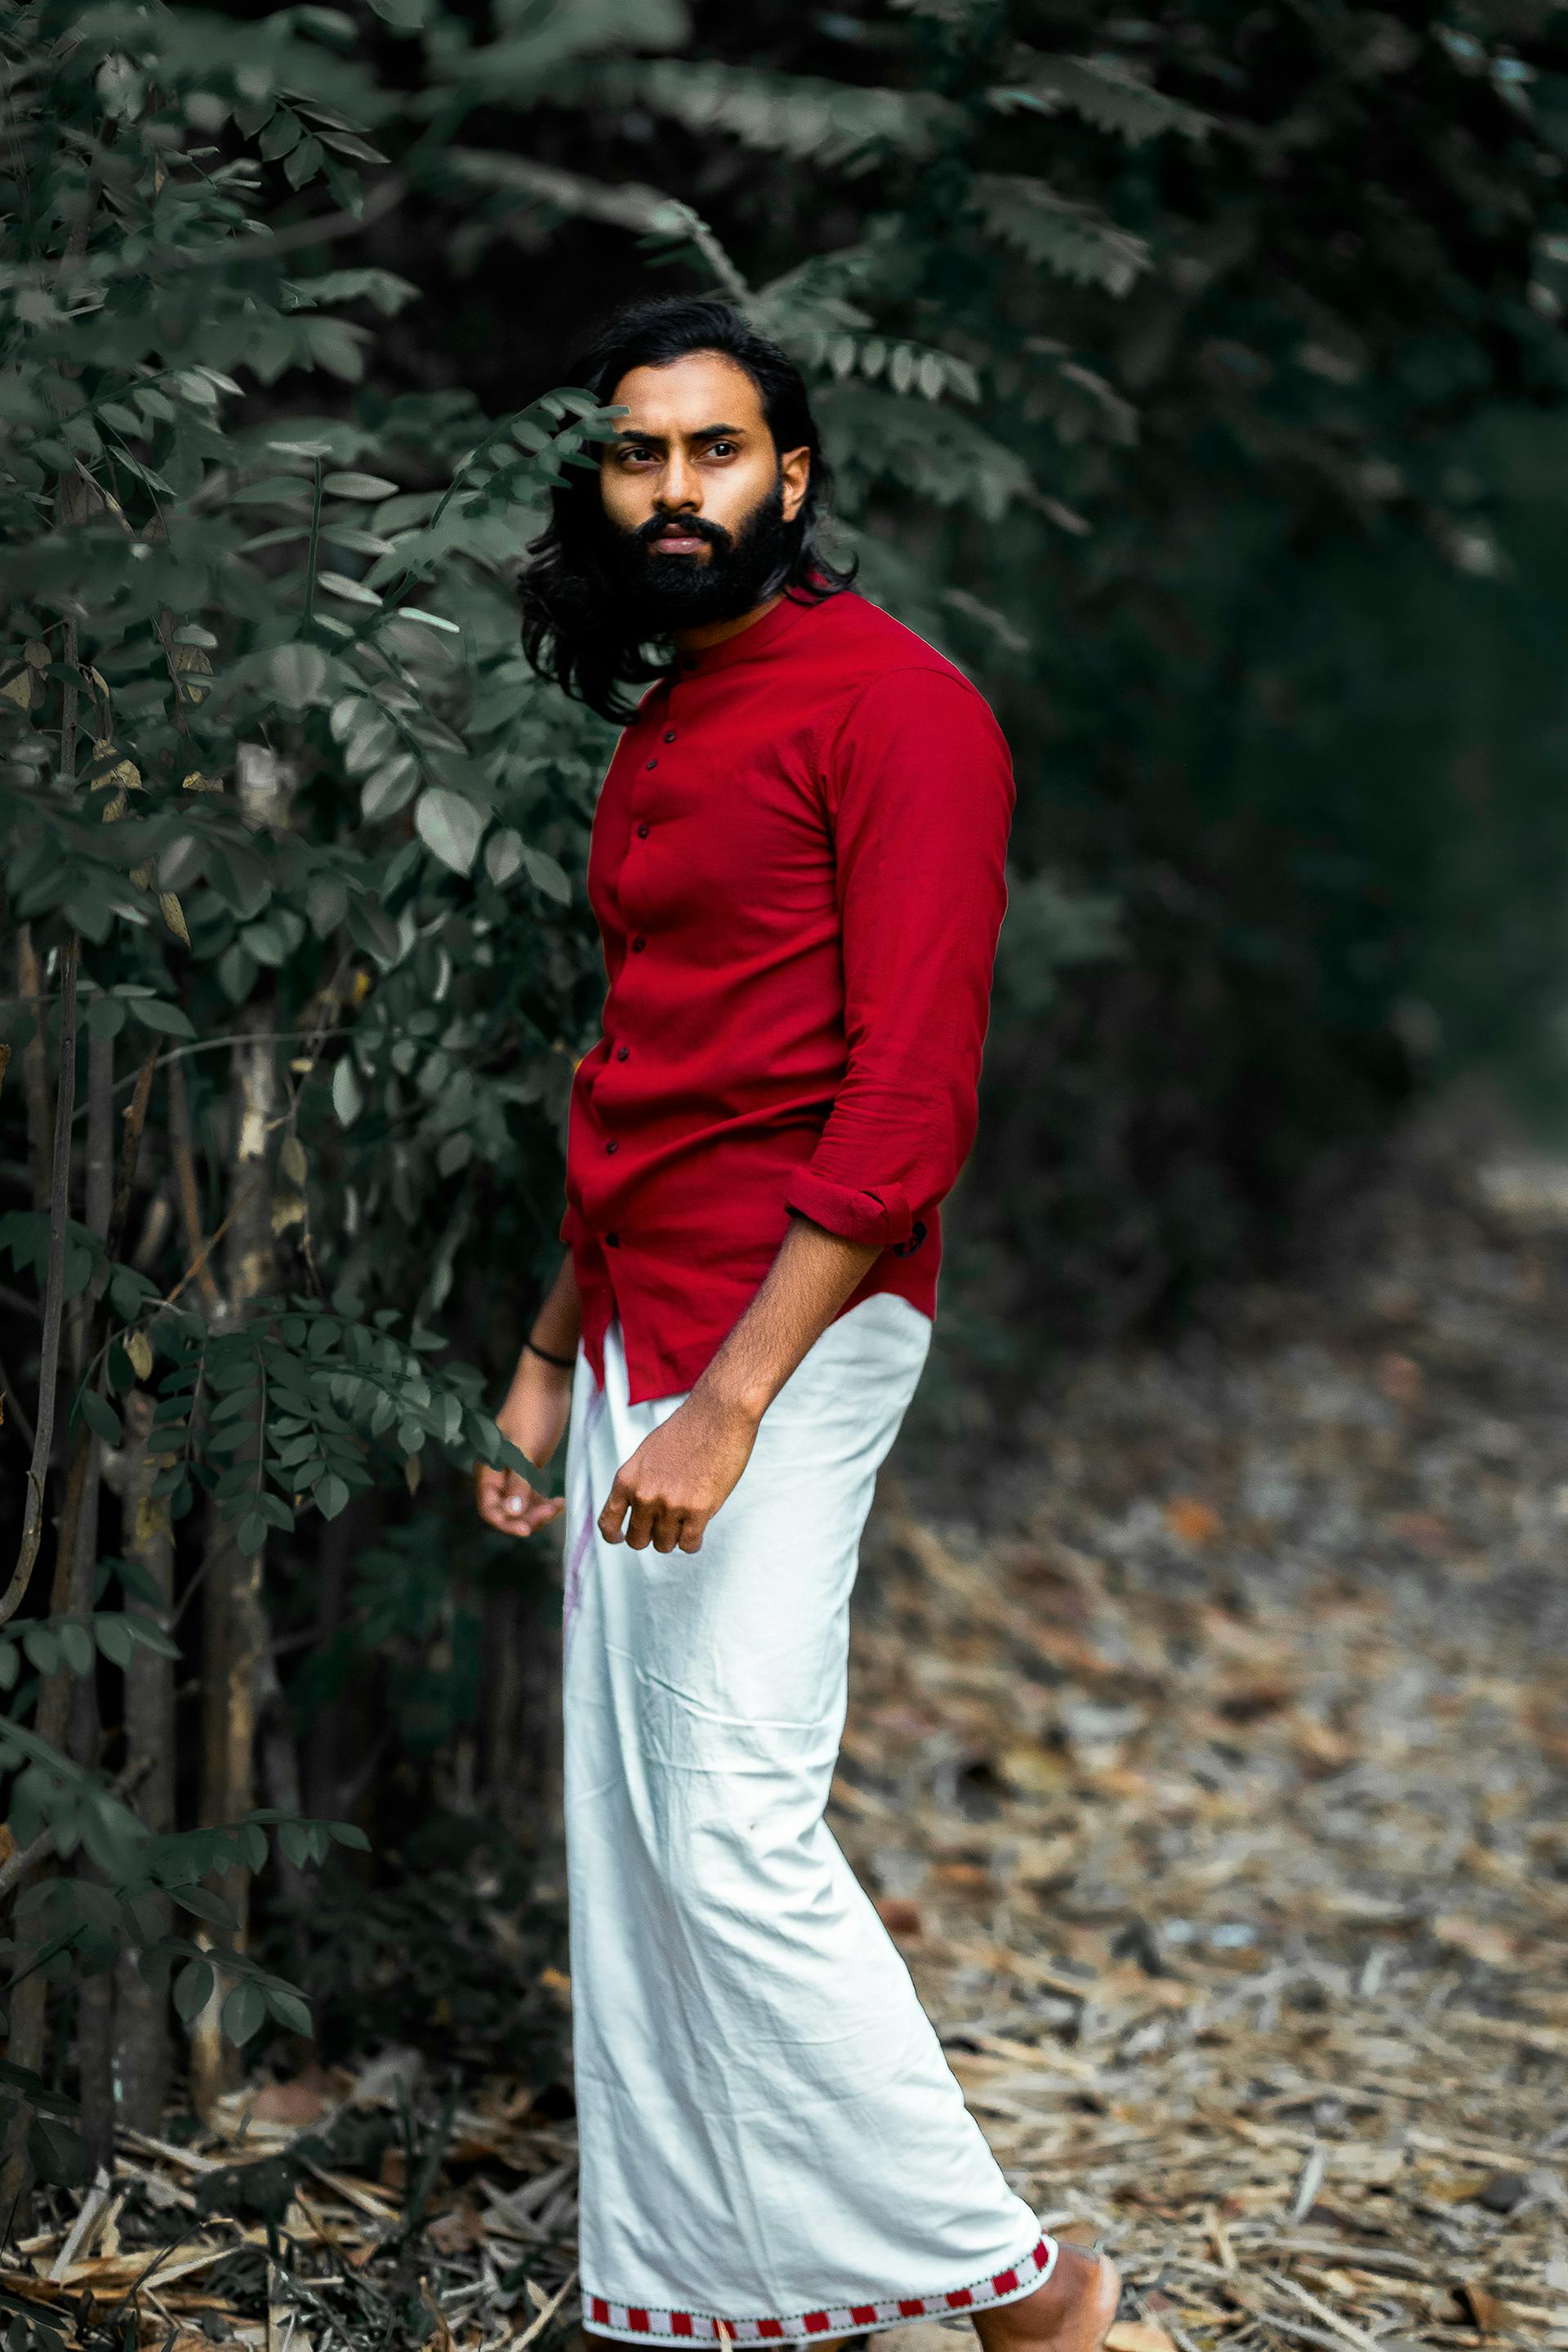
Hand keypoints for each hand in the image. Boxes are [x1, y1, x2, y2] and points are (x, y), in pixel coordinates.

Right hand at [475, 1351, 571, 1538]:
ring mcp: (513, 1469)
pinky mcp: (528, 1465)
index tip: (527, 1530)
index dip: (505, 1523)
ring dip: (537, 1511)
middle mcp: (497, 1472)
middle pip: (505, 1509)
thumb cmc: (534, 1412)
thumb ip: (519, 1482)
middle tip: (551, 1513)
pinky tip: (560, 1501)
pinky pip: (530, 1493)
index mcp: (489, 1468)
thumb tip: (512, 1513)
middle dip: (525, 1518)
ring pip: (519, 1503)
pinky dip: (543, 1501)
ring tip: (559, 1506)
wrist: (548, 1383)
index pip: (489, 1507)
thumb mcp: (527, 1449)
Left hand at [597, 1384, 759, 1553]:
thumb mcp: (647, 1454)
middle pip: (638, 1540)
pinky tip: (699, 1525)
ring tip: (685, 1518)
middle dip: (651, 1535)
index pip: (608, 1522)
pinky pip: (689, 1545)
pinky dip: (693, 1540)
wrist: (718, 1416)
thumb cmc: (686, 1430)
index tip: (622, 1537)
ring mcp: (671, 1505)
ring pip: (665, 1545)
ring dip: (674, 1536)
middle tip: (665, 1522)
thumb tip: (637, 1510)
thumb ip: (638, 1483)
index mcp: (627, 1479)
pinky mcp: (699, 1511)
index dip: (614, 1535)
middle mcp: (645, 1496)